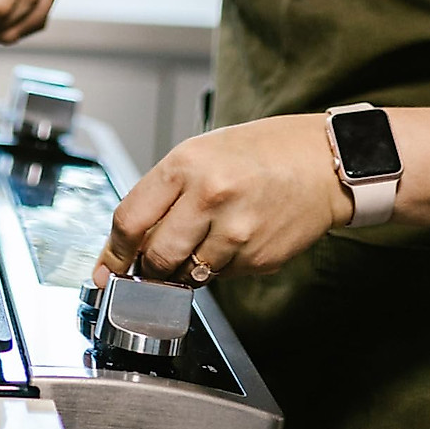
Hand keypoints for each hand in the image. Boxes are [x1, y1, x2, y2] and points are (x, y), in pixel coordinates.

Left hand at [91, 113, 353, 287]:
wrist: (323, 161)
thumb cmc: (260, 152)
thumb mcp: (201, 154)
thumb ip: (163, 195)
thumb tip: (129, 242)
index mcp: (185, 164)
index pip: (130, 220)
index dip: (112, 253)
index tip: (106, 270)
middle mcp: (209, 196)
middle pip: (155, 256)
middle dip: (148, 268)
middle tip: (153, 263)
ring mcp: (236, 230)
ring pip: (188, 272)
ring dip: (185, 268)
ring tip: (203, 241)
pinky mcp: (259, 257)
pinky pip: (222, 276)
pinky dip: (218, 266)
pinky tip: (235, 239)